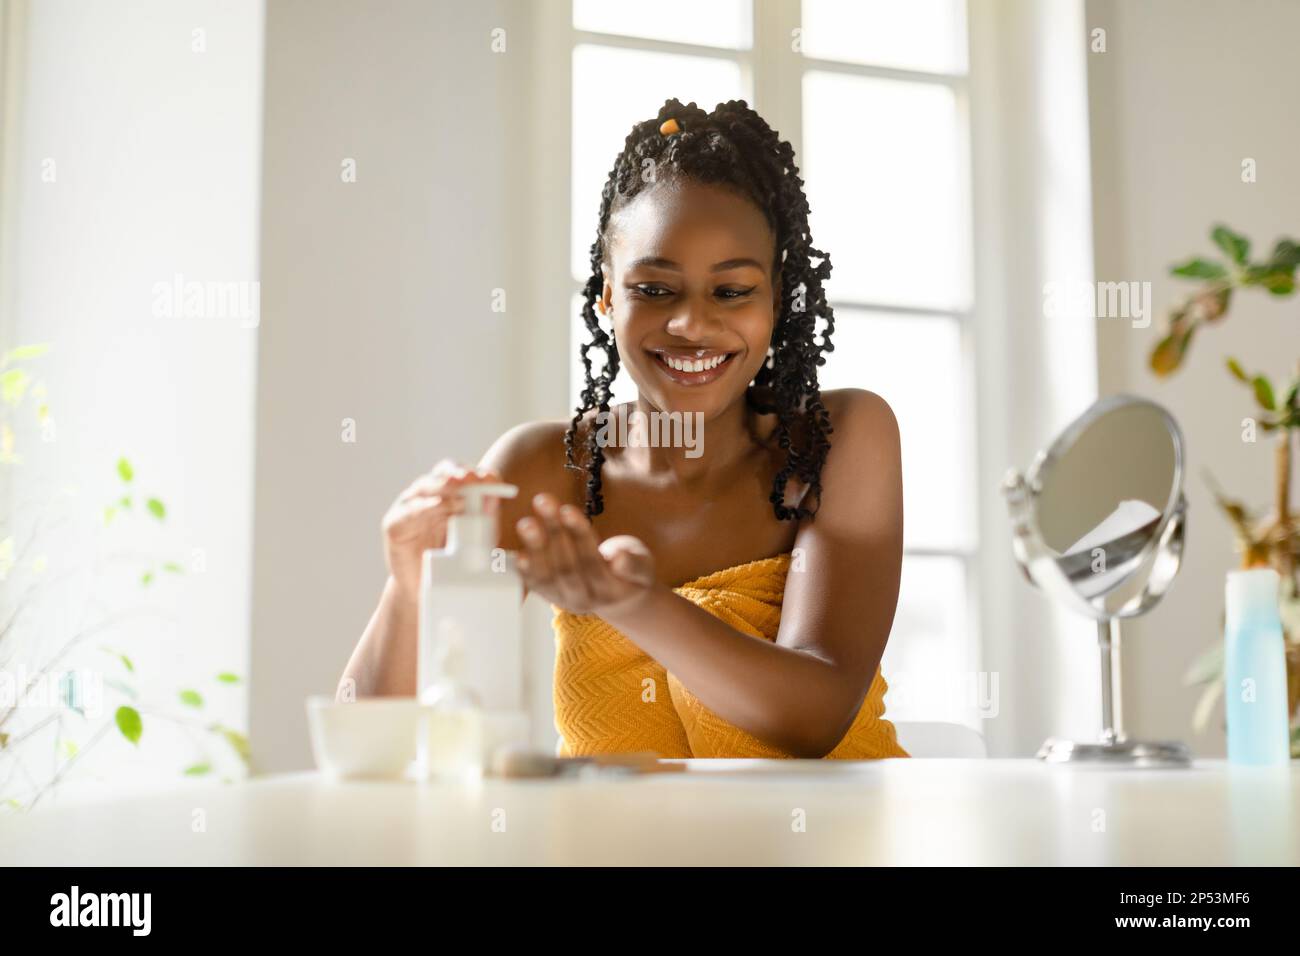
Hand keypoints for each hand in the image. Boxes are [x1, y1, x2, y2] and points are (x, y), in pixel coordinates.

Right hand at [382, 460, 502, 603]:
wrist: (421, 589)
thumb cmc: (449, 561)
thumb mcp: (474, 539)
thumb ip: (483, 520)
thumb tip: (494, 500)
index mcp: (447, 496)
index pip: (460, 475)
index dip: (476, 474)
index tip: (491, 478)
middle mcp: (427, 497)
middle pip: (442, 475)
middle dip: (458, 474)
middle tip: (472, 477)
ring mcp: (408, 508)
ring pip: (424, 488)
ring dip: (442, 486)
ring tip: (458, 485)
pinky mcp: (394, 525)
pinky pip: (407, 512)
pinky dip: (422, 507)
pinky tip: (435, 504)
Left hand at [515, 493, 656, 616]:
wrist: (618, 597)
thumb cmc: (630, 573)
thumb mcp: (643, 566)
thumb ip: (634, 564)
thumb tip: (620, 560)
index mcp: (610, 590)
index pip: (592, 561)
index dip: (579, 535)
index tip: (568, 510)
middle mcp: (585, 599)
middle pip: (567, 567)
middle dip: (554, 532)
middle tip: (543, 503)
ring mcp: (563, 600)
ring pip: (547, 576)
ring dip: (535, 547)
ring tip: (527, 523)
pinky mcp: (548, 596)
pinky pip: (534, 584)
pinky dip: (525, 569)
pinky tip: (517, 554)